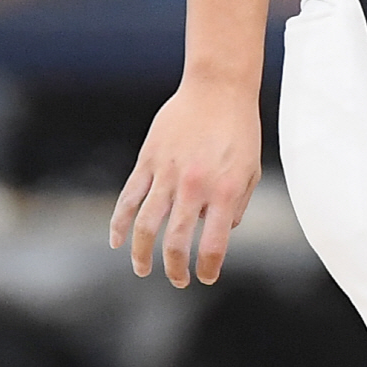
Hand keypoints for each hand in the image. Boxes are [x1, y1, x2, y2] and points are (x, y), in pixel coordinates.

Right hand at [109, 79, 260, 287]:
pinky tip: (116, 240)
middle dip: (174, 269)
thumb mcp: (250, 169)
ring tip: (143, 269)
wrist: (220, 86)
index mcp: (224, 191)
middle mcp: (194, 186)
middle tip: (177, 279)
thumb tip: (222, 232)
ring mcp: (168, 172)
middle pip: (175, 242)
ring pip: (145, 226)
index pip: (212, 246)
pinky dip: (119, 223)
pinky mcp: (149, 159)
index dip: (207, 269)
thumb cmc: (240, 128)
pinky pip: (128, 197)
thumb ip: (237, 204)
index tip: (204, 276)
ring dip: (141, 254)